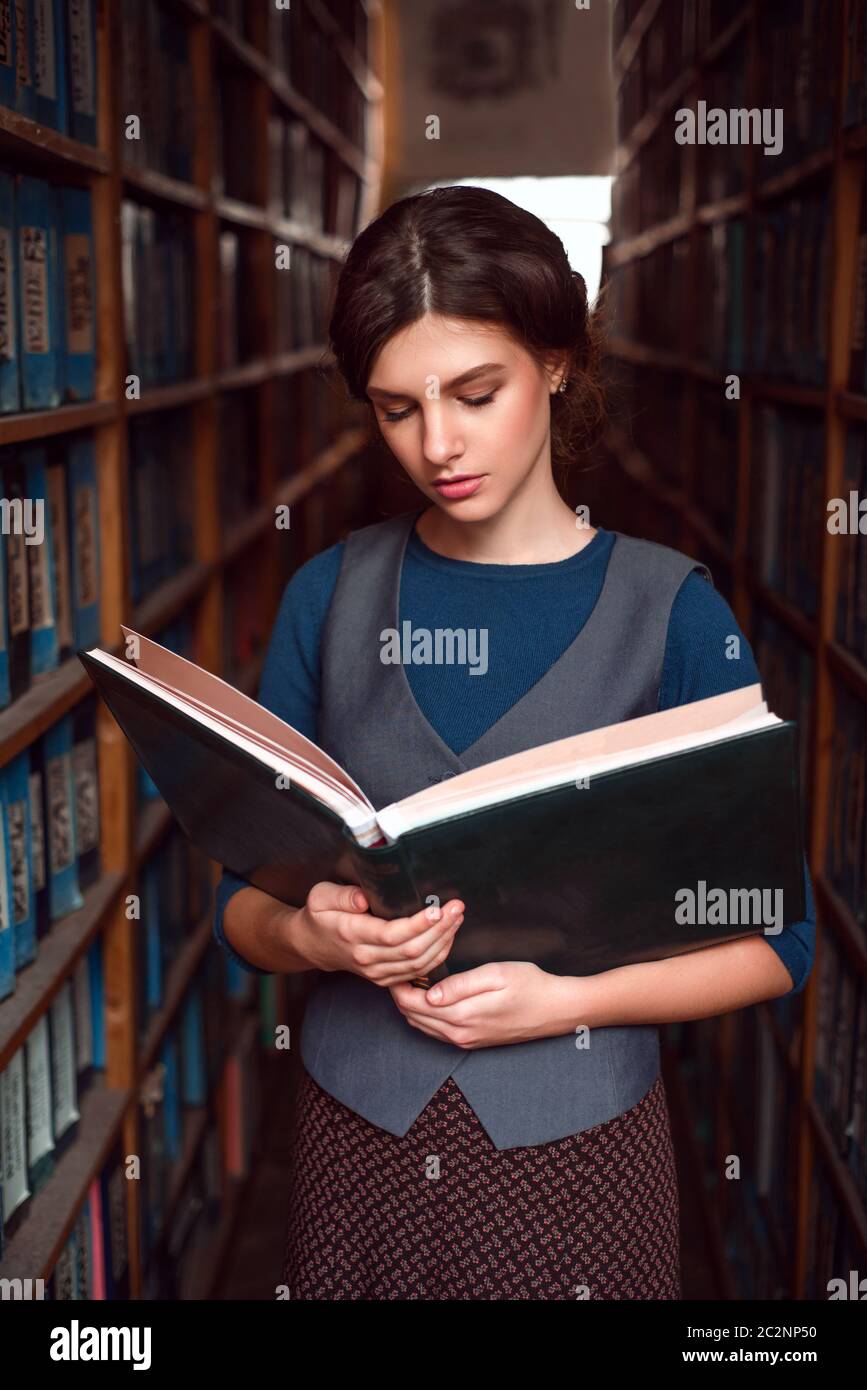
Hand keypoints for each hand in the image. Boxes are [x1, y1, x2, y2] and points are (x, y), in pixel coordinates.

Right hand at [291, 881, 464, 985]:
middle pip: (412, 950)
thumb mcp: (321, 897)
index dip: (419, 924)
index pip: (392, 935)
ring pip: (419, 963)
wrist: (313, 945)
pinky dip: (438, 955)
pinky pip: (418, 971)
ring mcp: (378, 972)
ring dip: (443, 941)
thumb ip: (342, 896)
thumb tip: (364, 898)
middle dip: (440, 929)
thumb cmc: (320, 916)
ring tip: (458, 918)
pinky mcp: (386, 979)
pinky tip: (448, 936)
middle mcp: (367, 958)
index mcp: (352, 936)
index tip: (438, 908)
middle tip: (458, 908)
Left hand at [389, 961, 579, 1047]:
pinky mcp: (472, 1042)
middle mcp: (460, 1034)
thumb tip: (430, 994)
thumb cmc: (530, 985)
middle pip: (413, 1017)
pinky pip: (437, 1031)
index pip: (413, 1004)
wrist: (557, 1010)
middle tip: (399, 968)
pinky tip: (430, 995)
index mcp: (462, 1015)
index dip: (399, 984)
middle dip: (400, 994)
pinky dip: (425, 1015)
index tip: (397, 964)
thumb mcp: (497, 975)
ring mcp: (466, 1041)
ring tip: (411, 979)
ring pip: (423, 1026)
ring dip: (411, 1005)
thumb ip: (461, 984)